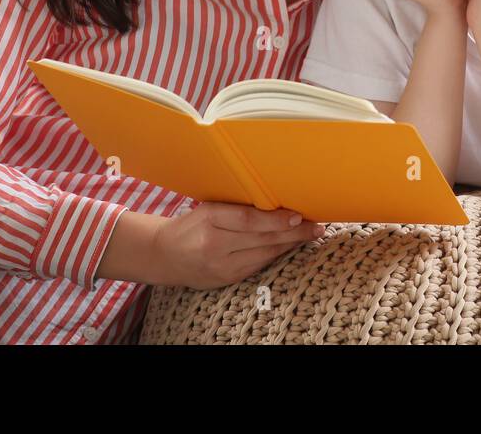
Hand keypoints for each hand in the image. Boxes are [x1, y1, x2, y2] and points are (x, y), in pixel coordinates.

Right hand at [152, 201, 326, 289]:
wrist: (163, 255)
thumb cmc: (190, 225)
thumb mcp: (208, 208)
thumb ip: (237, 207)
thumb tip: (275, 202)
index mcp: (208, 219)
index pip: (249, 220)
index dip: (276, 219)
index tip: (299, 215)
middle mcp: (214, 245)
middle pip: (261, 238)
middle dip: (293, 232)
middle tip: (316, 225)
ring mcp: (220, 266)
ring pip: (264, 254)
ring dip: (290, 244)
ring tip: (311, 234)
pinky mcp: (226, 279)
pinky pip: (259, 265)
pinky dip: (277, 254)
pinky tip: (290, 246)